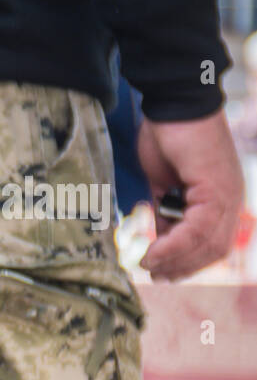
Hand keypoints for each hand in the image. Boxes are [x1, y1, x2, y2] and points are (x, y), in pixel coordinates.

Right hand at [137, 108, 245, 280]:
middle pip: (214, 250)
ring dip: (176, 260)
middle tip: (154, 275)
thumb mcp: (163, 185)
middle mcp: (231, 199)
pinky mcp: (216, 187)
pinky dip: (174, 244)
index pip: (213, 244)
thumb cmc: (167, 138)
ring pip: (208, 242)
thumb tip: (157, 240)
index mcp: (221, 199)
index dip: (187, 263)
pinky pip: (198, 227)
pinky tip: (153, 250)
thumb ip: (164, 213)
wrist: (174, 104)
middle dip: (182, 267)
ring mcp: (227, 193)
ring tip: (148, 264)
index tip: (160, 272)